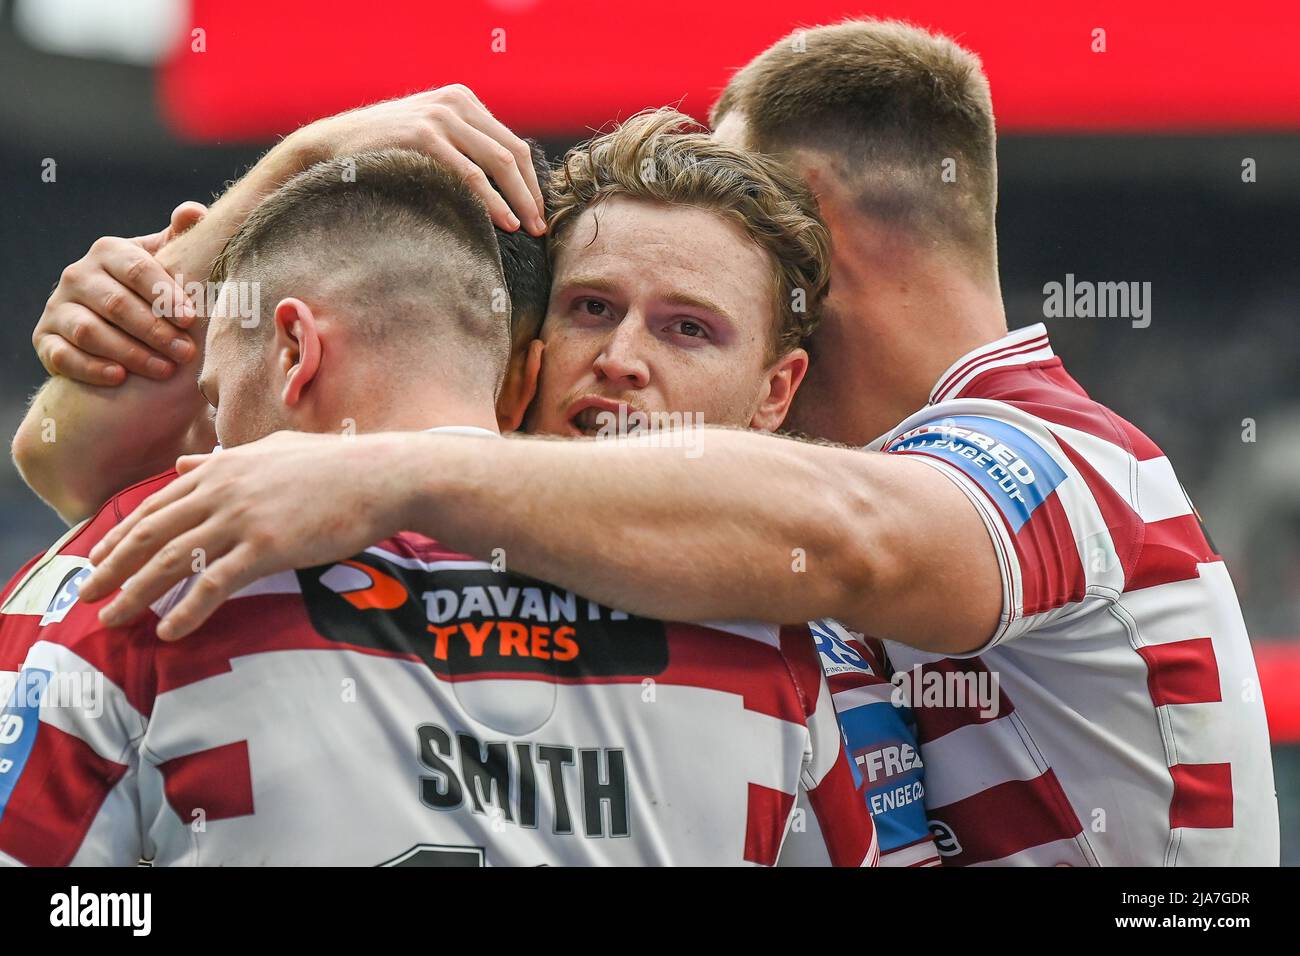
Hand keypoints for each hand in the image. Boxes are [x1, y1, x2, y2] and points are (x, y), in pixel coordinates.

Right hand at [34, 202, 208, 385]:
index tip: (190, 318)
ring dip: (130, 353)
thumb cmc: (149, 289)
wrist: (110, 323)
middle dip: (155, 331)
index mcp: (108, 252)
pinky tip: (119, 378)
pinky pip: (63, 356)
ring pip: (90, 332)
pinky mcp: (46, 340)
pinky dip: (91, 368)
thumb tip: (194, 211)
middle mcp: (77, 276)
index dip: (164, 294)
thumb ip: (180, 238)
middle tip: (186, 352)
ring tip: (165, 370)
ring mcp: (57, 308)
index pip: (136, 269)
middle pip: (116, 304)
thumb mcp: (165, 261)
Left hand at [78, 431, 420, 639]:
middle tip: (85, 595)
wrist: (381, 476)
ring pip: (172, 560)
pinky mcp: (267, 546)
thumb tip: (184, 464)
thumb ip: (223, 460)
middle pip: (150, 534)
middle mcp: (221, 491)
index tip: (97, 559)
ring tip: (112, 620)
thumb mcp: (272, 451)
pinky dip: (186, 610)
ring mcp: (242, 519)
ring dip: (135, 593)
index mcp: (221, 469)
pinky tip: (168, 632)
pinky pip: (214, 584)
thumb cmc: (336, 465)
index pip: (154, 505)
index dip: (120, 535)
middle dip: (111, 567)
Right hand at [285, 84, 545, 234]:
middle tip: (540, 228)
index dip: (532, 182)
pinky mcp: (424, 135)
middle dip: (531, 194)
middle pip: (513, 153)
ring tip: (527, 229)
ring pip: (497, 162)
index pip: (514, 144)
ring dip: (518, 200)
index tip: (538, 212)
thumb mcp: (430, 137)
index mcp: (463, 101)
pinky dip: (491, 200)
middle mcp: (456, 102)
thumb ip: (464, 147)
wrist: (331, 144)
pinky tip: (503, 222)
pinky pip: (469, 172)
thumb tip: (506, 187)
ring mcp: (440, 116)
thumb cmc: (384, 150)